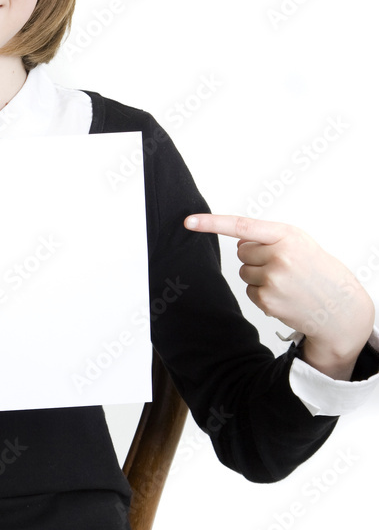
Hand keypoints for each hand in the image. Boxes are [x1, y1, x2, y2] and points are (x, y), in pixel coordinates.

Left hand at [184, 214, 375, 379]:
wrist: (340, 307)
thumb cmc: (318, 271)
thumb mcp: (299, 243)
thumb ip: (267, 237)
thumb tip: (238, 243)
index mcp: (286, 235)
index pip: (241, 226)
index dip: (211, 223)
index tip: (188, 221)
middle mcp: (279, 255)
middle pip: (241, 252)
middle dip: (255, 258)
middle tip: (282, 266)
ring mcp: (273, 279)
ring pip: (244, 272)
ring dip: (259, 277)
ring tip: (286, 282)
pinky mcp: (267, 300)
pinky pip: (249, 291)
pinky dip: (262, 294)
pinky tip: (284, 296)